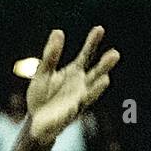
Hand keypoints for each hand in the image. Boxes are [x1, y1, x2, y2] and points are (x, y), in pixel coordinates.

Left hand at [26, 26, 118, 145]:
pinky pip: (70, 112)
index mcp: (75, 73)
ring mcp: (77, 101)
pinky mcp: (67, 117)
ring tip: (105, 79)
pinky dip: (71, 110)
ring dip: (97, 88)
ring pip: (90, 94)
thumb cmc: (42, 95)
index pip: (87, 55)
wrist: (35, 122)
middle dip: (104, 65)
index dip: (92, 42)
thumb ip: (51, 56)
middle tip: (115, 54)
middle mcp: (81, 86)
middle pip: (95, 73)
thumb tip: (58, 31)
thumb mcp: (43, 73)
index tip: (99, 29)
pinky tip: (74, 105)